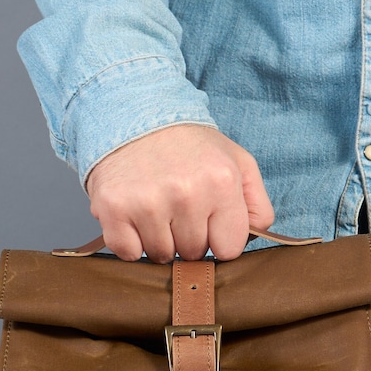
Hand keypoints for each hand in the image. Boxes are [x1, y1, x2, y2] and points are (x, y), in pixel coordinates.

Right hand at [86, 124, 273, 262]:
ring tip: (158, 208)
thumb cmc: (192, 146)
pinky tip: (135, 215)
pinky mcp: (113, 207)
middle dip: (189, 238)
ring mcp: (147, 202)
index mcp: (222, 182)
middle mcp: (187, 193)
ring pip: (161, 256)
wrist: (137, 114)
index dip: (219, 239)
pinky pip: (128, 253)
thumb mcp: (238, 163)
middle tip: (179, 209)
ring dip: (159, 241)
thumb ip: (257, 204)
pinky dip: (131, 242)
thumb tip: (255, 236)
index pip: (228, 249)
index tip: (210, 223)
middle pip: (194, 254)